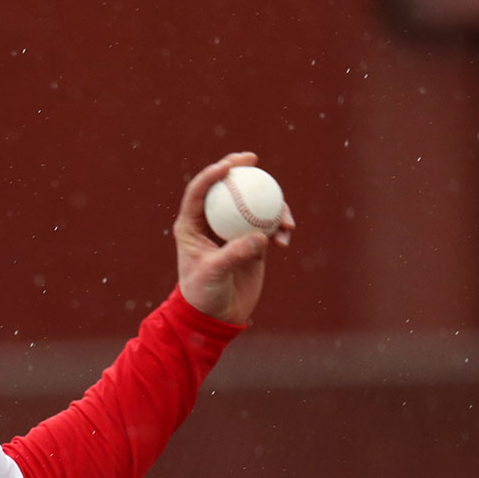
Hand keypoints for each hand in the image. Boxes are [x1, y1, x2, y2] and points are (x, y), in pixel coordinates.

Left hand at [174, 152, 293, 325]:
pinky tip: (286, 238)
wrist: (217, 316)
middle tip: (254, 160)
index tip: (229, 165)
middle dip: (240, 170)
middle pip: (227, 188)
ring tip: (284, 220)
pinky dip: (279, 228)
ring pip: (252, 205)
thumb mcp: (213, 274)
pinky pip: (268, 226)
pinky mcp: (252, 242)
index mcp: (192, 225)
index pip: (199, 191)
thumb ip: (234, 253)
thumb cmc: (204, 294)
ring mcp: (233, 231)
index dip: (212, 173)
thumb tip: (259, 237)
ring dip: (270, 205)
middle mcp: (212, 223)